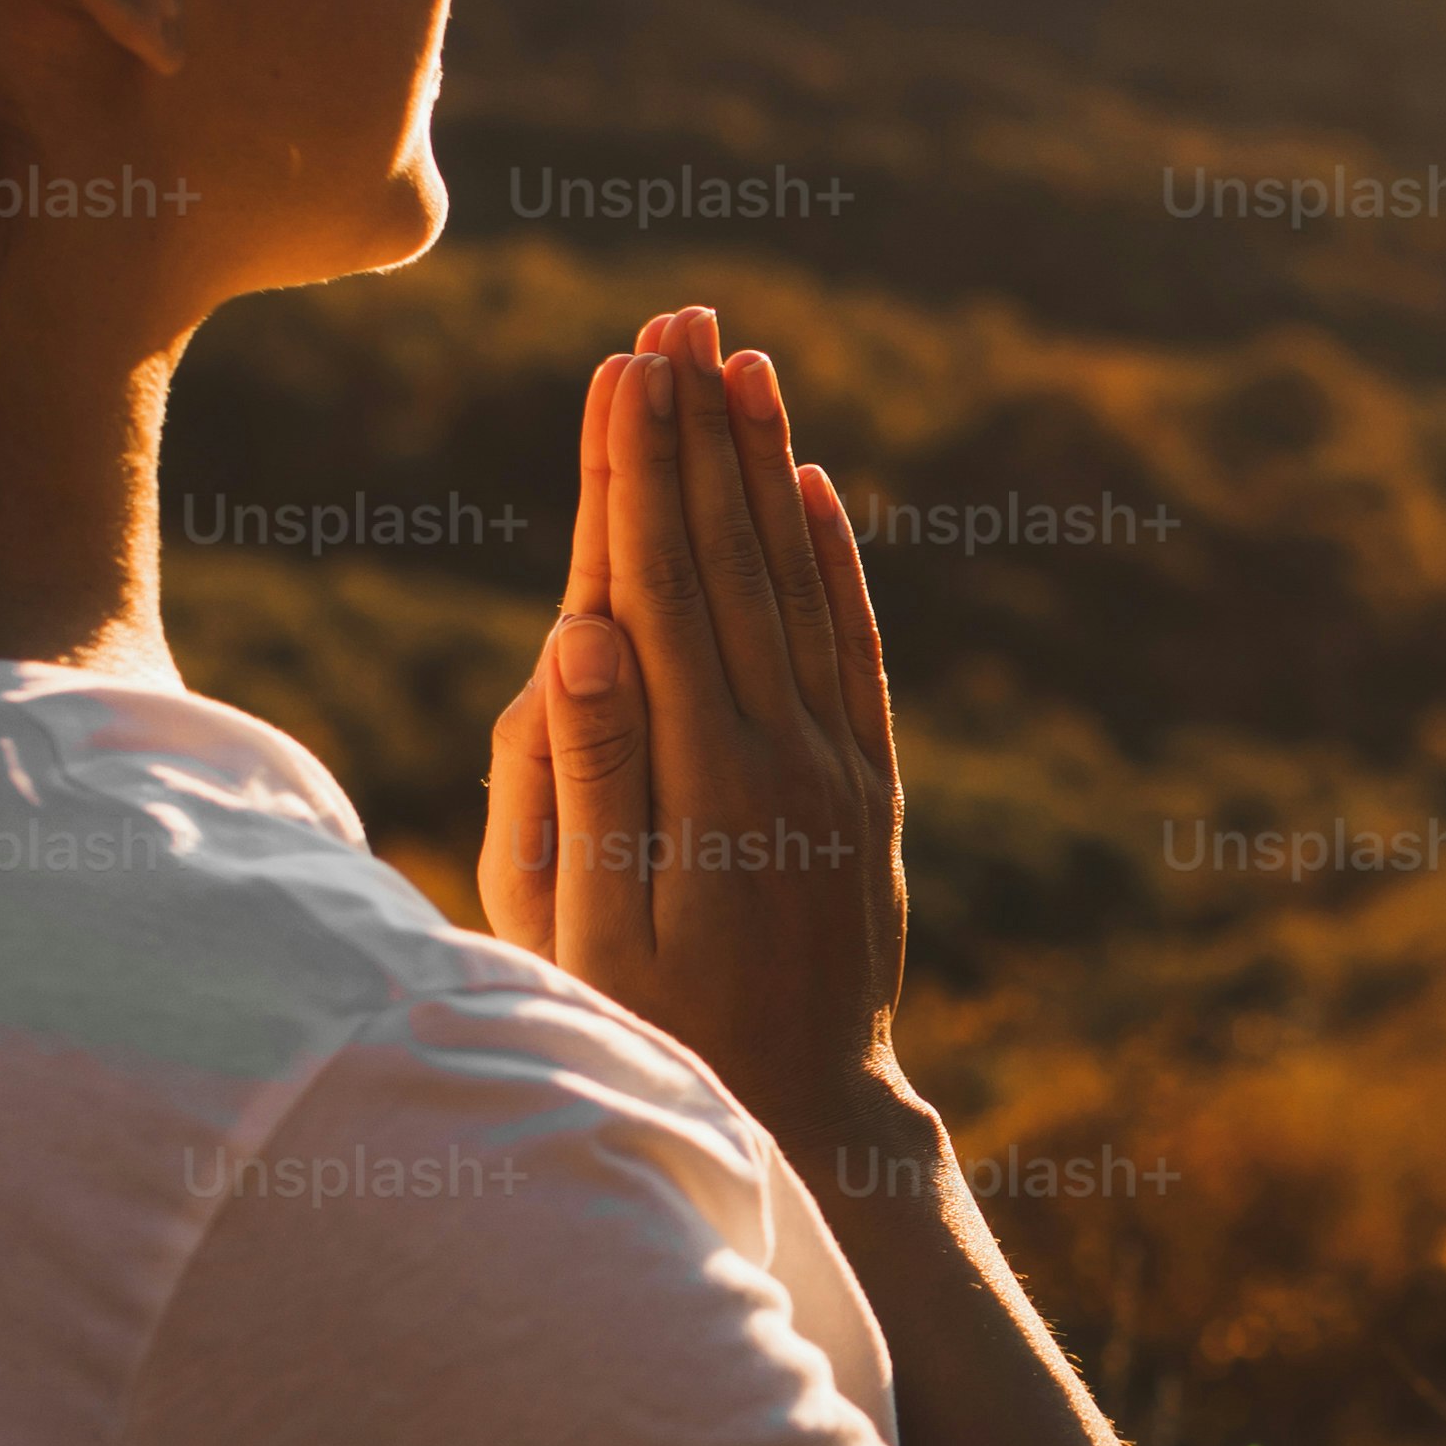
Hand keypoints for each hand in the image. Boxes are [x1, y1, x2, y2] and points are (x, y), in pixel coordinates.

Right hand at [480, 303, 914, 1154]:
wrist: (817, 1126)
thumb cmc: (662, 1040)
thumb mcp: (590, 929)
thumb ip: (585, 779)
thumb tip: (579, 634)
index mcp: (704, 772)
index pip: (660, 584)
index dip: (640, 469)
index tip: (627, 365)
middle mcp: (785, 749)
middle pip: (734, 558)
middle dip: (704, 434)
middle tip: (686, 318)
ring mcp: (838, 768)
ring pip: (798, 586)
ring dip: (769, 471)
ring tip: (748, 367)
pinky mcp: (865, 794)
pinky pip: (854, 654)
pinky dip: (835, 567)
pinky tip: (814, 497)